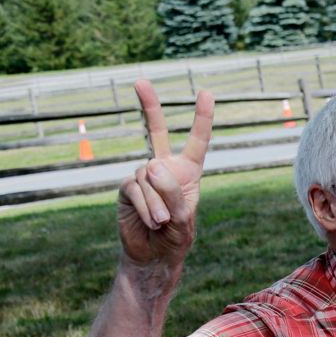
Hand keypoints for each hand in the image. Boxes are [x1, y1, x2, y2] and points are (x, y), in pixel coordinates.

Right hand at [117, 80, 214, 267]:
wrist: (154, 255)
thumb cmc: (177, 237)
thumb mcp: (184, 218)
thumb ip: (174, 193)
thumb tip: (151, 165)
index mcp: (188, 172)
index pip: (197, 141)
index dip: (202, 118)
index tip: (206, 93)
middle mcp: (164, 168)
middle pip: (155, 132)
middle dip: (149, 106)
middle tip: (140, 81)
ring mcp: (142, 175)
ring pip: (150, 176)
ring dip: (158, 203)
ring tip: (162, 222)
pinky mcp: (127, 188)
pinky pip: (136, 189)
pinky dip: (147, 207)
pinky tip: (151, 221)